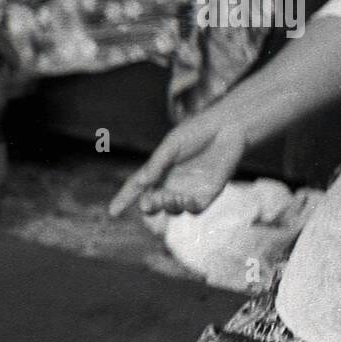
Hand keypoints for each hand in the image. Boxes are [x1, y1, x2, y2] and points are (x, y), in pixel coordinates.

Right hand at [109, 117, 246, 216]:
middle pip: (153, 203)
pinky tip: (187, 198)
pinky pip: (195, 209)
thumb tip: (141, 183)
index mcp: (157, 170)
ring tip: (169, 197)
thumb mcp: (172, 145)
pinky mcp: (208, 195)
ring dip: (168, 206)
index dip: (124, 199)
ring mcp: (188, 190)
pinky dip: (188, 208)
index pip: (136, 187)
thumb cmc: (197, 132)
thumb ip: (157, 163)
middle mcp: (170, 183)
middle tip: (148, 205)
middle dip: (148, 207)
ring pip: (173, 209)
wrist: (228, 128)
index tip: (112, 213)